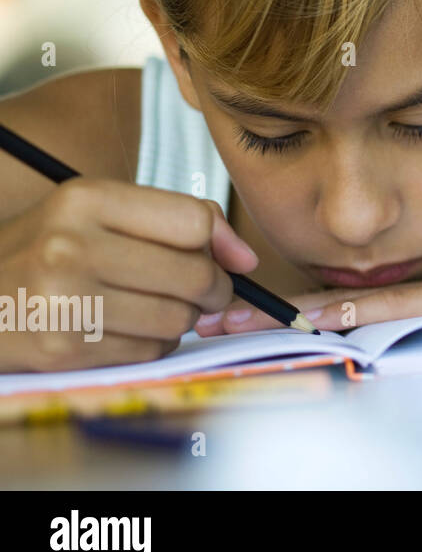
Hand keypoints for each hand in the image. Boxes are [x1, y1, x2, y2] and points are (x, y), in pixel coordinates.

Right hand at [0, 178, 258, 370]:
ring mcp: (65, 301)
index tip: (227, 259)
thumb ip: (174, 219)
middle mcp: (72, 246)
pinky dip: (153, 344)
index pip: (193, 220)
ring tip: (155, 307)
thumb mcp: (95, 212)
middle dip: (213, 289)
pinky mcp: (64, 350)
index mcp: (84, 199)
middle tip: (202, 291)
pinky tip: (127, 329)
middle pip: (195, 274)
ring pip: (179, 318)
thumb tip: (246, 258)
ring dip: (182, 319)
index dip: (221, 245)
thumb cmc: (45, 252)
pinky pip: (150, 352)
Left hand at [198, 225, 421, 333]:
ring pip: (357, 305)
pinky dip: (357, 313)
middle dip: (270, 319)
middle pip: (338, 306)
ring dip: (294, 317)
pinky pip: (405, 307)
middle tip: (209, 327)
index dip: (293, 320)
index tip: (242, 330)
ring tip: (238, 326)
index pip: (351, 312)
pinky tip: (319, 318)